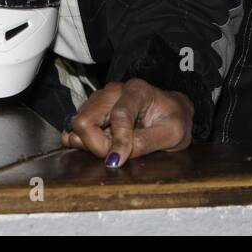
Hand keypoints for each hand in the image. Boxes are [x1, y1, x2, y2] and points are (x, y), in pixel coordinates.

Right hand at [60, 78, 193, 166]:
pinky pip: (77, 129)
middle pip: (86, 118)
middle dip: (96, 144)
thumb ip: (146, 143)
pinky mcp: (92, 110)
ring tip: (114, 147)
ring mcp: (100, 99)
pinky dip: (85, 141)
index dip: (116, 141)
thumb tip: (115, 158)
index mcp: (137, 90)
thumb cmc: (175, 120)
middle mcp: (114, 90)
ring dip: (92, 143)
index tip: (117, 162)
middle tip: (115, 157)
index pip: (119, 115)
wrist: (172, 111)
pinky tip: (101, 145)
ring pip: (79, 124)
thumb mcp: (172, 133)